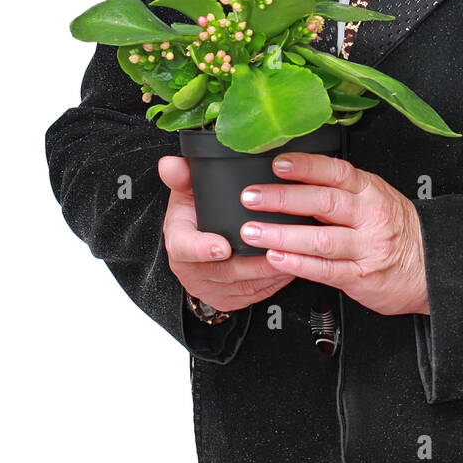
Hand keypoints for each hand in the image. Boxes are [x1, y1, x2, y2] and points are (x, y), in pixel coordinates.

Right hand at [158, 155, 295, 312]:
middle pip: (222, 271)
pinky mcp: (229, 299)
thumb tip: (170, 164)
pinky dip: (274, 281)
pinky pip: (254, 294)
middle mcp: (191, 269)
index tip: (222, 246)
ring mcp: (211, 287)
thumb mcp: (187, 191)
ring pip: (242, 285)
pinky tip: (291, 265)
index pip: (184, 247)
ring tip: (291, 253)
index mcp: (179, 239)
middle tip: (275, 246)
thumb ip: (183, 176)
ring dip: (268, 272)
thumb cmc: (196, 214)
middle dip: (250, 262)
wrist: (198, 245)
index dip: (202, 249)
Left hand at [237, 153, 430, 316]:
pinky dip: (298, 264)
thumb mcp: (377, 197)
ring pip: (320, 239)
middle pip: (323, 202)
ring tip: (254, 231)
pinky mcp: (361, 276)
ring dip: (282, 234)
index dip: (305, 166)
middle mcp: (369, 216)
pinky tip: (276, 258)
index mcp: (371, 191)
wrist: (433, 266)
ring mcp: (366, 247)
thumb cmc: (397, 230)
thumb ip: (342, 189)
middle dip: (282, 198)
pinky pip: (325, 269)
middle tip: (251, 197)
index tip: (277, 164)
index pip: (336, 172)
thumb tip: (296, 177)